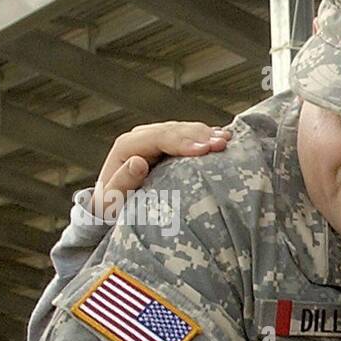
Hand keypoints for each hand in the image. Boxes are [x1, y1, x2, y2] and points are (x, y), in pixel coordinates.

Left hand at [91, 122, 231, 217]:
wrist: (118, 209)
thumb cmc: (116, 209)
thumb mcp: (113, 203)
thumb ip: (122, 183)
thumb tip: (139, 161)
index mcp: (127, 147)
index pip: (158, 138)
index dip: (182, 142)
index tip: (204, 150)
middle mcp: (142, 138)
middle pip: (175, 130)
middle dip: (199, 136)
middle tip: (222, 144)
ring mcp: (157, 140)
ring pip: (185, 130)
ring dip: (207, 135)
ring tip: (227, 141)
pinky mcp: (170, 146)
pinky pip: (191, 137)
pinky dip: (208, 137)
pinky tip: (224, 138)